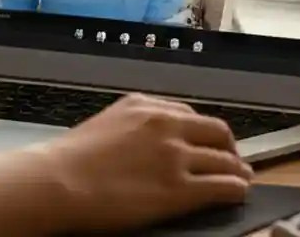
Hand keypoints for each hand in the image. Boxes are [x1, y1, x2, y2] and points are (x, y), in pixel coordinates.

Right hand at [34, 93, 253, 233]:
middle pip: (215, 131)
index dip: (203, 132)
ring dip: (236, 170)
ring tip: (241, 179)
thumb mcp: (104, 125)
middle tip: (231, 161)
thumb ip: (133, 127)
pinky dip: (236, 189)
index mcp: (144, 105)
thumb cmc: (69, 160)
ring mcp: (175, 156)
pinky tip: (238, 193)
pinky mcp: (180, 189)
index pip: (189, 114)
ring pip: (225, 160)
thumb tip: (147, 144)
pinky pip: (223, 186)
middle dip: (227, 147)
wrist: (58, 182)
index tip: (207, 142)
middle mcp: (165, 124)